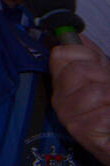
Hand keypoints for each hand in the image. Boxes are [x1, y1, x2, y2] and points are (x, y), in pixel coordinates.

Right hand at [51, 34, 109, 165]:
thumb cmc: (109, 106)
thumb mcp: (102, 74)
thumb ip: (89, 54)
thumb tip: (74, 34)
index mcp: (62, 82)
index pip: (60, 54)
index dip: (84, 55)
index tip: (96, 65)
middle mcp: (60, 98)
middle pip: (78, 71)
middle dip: (102, 76)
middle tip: (108, 89)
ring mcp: (68, 115)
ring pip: (95, 92)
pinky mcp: (80, 132)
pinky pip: (103, 115)